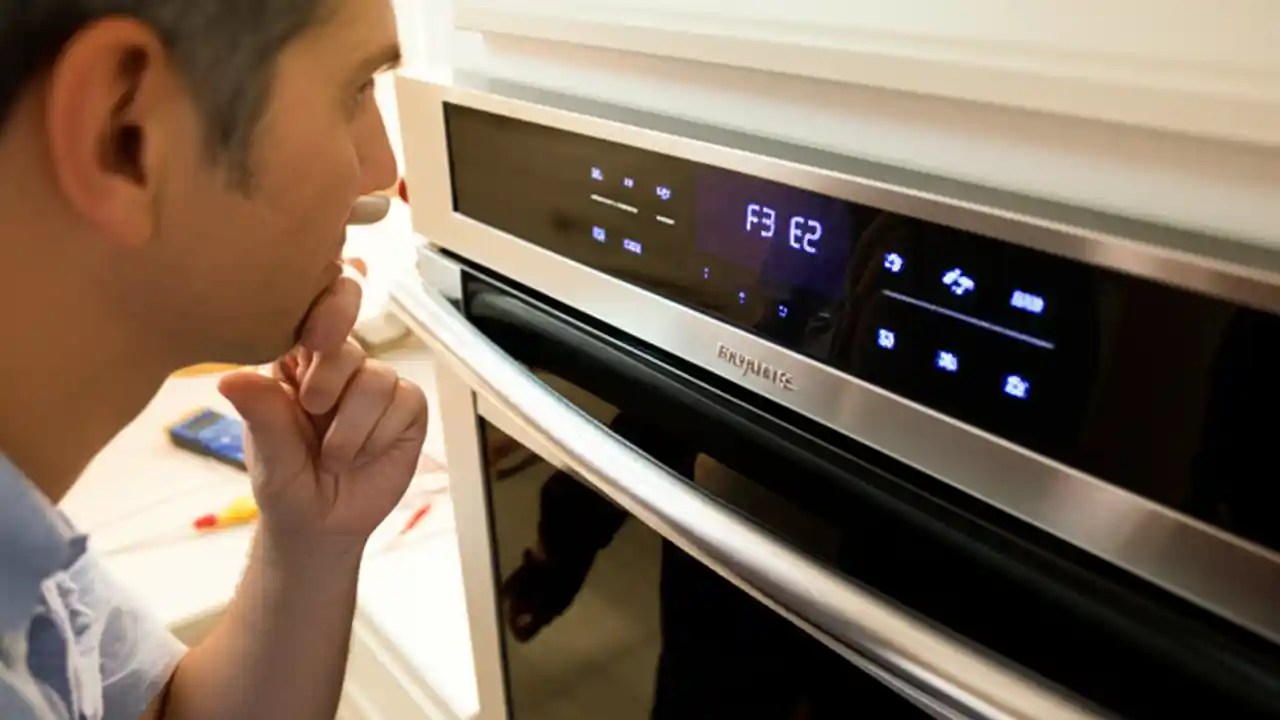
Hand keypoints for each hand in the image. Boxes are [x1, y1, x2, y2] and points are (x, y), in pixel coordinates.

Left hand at [218, 260, 427, 545]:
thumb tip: (230, 378)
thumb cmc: (288, 487)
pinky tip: (366, 455)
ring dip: (354, 427)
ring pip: (379, 377)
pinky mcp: (407, 409)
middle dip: (330, 386)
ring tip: (336, 458)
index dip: (322, 322)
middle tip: (313, 416)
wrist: (324, 527)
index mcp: (296, 367)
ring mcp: (376, 386)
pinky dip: (382, 434)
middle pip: (348, 348)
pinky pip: (406, 401)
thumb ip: (262, 415)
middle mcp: (338, 369)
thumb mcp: (270, 457)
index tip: (317, 343)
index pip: (311, 323)